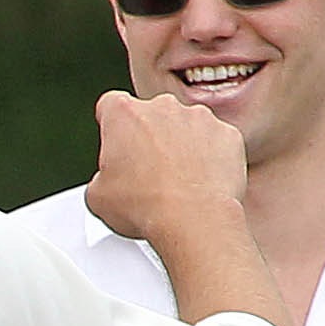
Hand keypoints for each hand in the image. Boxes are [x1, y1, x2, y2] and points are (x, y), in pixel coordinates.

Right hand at [86, 88, 249, 243]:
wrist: (192, 219)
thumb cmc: (144, 206)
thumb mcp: (98, 198)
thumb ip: (101, 176)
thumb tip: (108, 181)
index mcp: (124, 114)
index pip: (110, 106)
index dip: (112, 126)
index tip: (116, 143)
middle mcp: (162, 106)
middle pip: (151, 114)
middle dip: (149, 137)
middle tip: (147, 172)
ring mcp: (198, 117)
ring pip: (186, 126)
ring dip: (181, 146)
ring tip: (177, 181)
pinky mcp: (226, 133)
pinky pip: (215, 141)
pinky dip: (210, 157)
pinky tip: (201, 182)